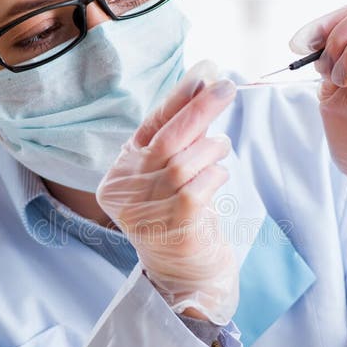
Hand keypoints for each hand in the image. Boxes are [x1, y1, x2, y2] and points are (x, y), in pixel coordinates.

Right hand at [97, 62, 239, 324]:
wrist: (185, 273)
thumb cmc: (179, 216)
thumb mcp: (169, 173)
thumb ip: (179, 137)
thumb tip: (204, 84)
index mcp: (120, 173)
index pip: (149, 127)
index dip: (177, 99)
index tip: (204, 73)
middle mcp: (126, 192)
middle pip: (165, 141)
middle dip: (199, 110)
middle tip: (226, 88)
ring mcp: (146, 212)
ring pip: (184, 163)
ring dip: (211, 149)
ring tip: (220, 148)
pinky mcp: (172, 228)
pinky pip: (199, 188)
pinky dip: (215, 175)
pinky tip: (218, 178)